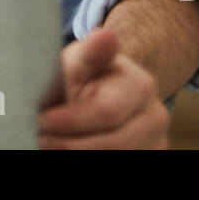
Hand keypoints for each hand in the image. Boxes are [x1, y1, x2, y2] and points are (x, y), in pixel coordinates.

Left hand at [36, 27, 169, 148]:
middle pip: (113, 145)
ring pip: (113, 158)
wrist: (103, 89)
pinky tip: (70, 146)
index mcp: (141, 85)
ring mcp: (157, 141)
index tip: (42, 119)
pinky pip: (114, 164)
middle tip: (41, 137)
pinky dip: (89, 156)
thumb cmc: (84, 74)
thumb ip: (91, 53)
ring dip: (76, 152)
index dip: (70, 120)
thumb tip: (106, 35)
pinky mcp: (149, 156)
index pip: (105, 112)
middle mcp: (157, 116)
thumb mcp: (80, 59)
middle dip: (70, 143)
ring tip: (52, 141)